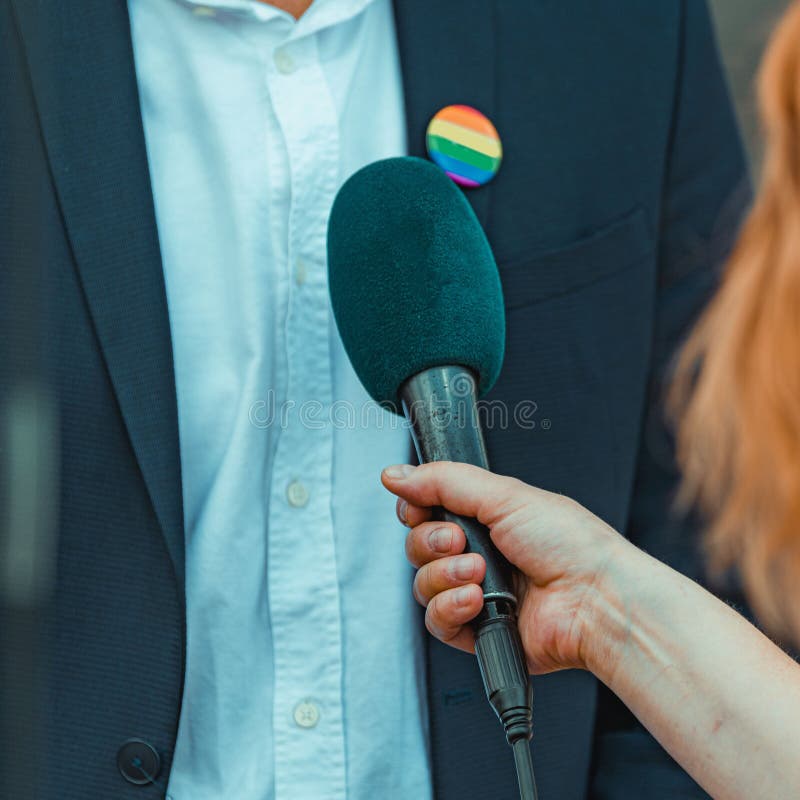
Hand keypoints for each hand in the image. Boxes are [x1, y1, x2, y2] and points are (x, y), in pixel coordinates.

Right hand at [381, 462, 630, 674]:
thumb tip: (396, 473)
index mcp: (485, 517)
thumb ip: (443, 481)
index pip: (425, 511)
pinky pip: (436, 621)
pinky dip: (451, 608)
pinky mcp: (477, 630)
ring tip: (479, 573)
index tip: (423, 508)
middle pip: (418, 546)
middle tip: (461, 541)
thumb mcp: (504, 496)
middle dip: (432, 542)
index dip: (416, 509)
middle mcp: (478, 553)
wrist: (597, 599)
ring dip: (445, 576)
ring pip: (423, 584)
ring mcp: (477, 593)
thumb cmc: (571, 545)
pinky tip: (477, 600)